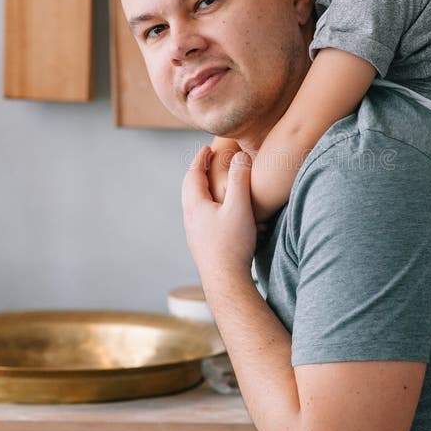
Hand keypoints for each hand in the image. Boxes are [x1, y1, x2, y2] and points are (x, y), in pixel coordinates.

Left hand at [182, 146, 256, 287]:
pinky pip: (203, 218)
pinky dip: (212, 208)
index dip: (201, 159)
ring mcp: (194, 233)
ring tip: (218, 186)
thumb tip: (240, 155)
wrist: (225, 281)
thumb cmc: (232, 244)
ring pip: (196, 205)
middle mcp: (191, 218)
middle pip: (190, 189)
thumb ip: (240, 179)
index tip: (207, 149)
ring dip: (205, 191)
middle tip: (209, 163)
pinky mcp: (202, 244)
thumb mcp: (239, 207)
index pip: (193, 174)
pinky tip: (226, 215)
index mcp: (195, 205)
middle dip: (199, 173)